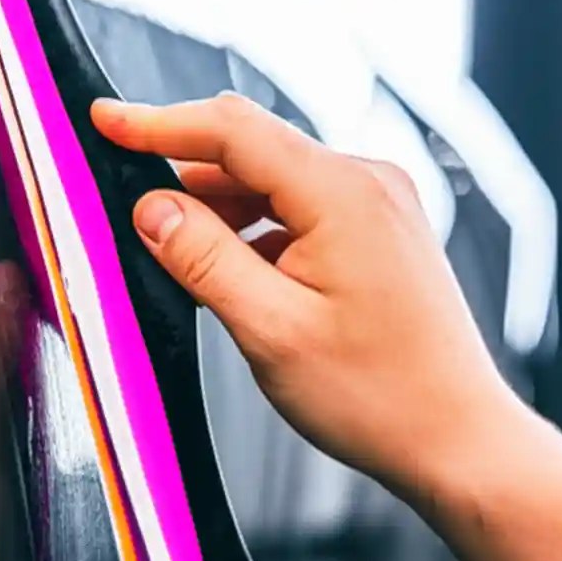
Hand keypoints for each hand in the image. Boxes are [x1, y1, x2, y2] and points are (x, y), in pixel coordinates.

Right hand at [92, 93, 528, 496]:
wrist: (457, 441)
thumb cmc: (379, 397)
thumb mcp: (270, 330)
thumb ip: (204, 259)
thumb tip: (151, 208)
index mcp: (343, 194)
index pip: (232, 131)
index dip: (159, 123)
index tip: (104, 119)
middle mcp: (367, 184)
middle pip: (251, 150)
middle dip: (182, 169)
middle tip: (123, 202)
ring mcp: (377, 207)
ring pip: (272, 181)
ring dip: (217, 206)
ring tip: (170, 250)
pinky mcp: (377, 233)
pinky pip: (298, 208)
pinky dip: (252, 228)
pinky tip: (226, 268)